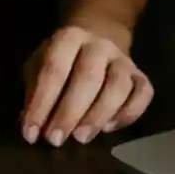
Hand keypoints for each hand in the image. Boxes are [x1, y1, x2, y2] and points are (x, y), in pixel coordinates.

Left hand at [19, 21, 153, 146]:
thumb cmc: (62, 59)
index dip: (41, 102)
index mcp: (69, 38)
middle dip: (70, 111)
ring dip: (99, 115)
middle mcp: (99, 46)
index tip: (30, 133)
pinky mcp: (140, 75)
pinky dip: (129, 113)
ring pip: (118, 86)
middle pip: (89, 77)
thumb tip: (32, 127)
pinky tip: (110, 128)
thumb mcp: (39, 65)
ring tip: (81, 138)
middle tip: (56, 139)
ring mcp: (123, 60)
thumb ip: (34, 93)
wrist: (99, 33)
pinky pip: (143, 94)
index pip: (54, 69)